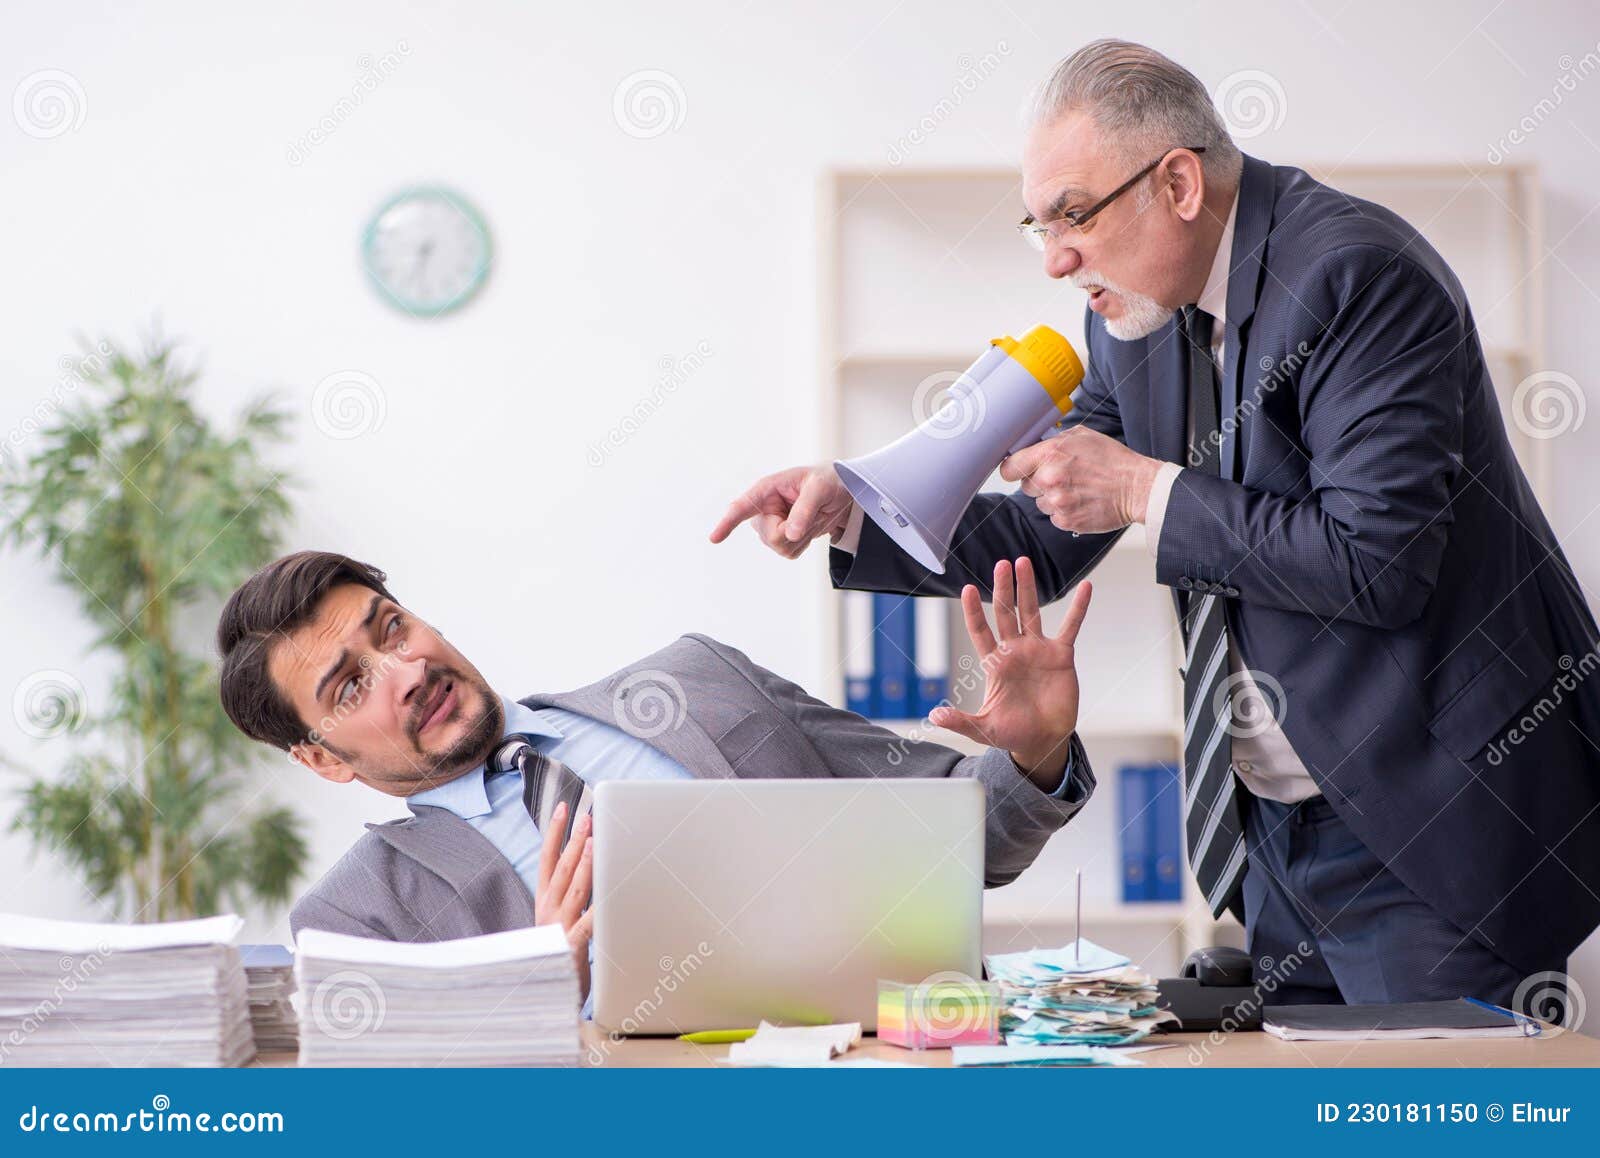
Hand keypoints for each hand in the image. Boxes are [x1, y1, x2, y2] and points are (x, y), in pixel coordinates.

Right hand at [535, 801, 593, 997]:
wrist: (548, 994)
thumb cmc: (560, 953)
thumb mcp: (561, 919)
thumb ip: (573, 893)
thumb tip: (591, 859)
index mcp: (544, 901)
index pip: (547, 859)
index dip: (553, 832)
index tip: (562, 807)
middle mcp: (548, 911)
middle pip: (561, 869)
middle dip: (573, 840)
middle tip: (586, 816)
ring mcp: (558, 928)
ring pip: (574, 889)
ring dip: (584, 863)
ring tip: (594, 841)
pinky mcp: (570, 947)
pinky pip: (590, 922)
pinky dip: (601, 906)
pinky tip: (613, 890)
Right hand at [709, 464, 853, 558]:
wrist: (839, 491)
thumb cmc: (827, 480)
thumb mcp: (820, 488)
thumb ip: (805, 509)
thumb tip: (790, 533)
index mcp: (767, 489)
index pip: (741, 507)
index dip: (726, 523)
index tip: (714, 539)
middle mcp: (763, 508)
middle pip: (770, 536)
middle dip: (794, 531)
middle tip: (813, 513)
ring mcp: (770, 525)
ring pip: (780, 547)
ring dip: (802, 536)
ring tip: (811, 517)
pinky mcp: (780, 539)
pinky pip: (789, 552)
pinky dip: (804, 543)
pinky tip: (808, 527)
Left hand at [930, 558, 1091, 787]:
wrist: (1043, 741)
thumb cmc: (1012, 733)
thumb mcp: (983, 728)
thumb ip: (960, 720)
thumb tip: (933, 716)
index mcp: (995, 663)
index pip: (980, 630)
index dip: (973, 611)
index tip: (966, 589)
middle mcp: (1015, 651)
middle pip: (1006, 613)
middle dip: (1003, 589)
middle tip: (1001, 563)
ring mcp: (1038, 650)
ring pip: (1032, 612)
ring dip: (1028, 588)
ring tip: (1024, 562)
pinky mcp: (1061, 656)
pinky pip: (1071, 627)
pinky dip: (1078, 607)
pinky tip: (1086, 587)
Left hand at [1000, 427, 1162, 534]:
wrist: (1137, 487)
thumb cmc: (1113, 460)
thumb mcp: (1082, 436)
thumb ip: (1053, 440)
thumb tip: (1034, 444)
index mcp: (1050, 454)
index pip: (1009, 468)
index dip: (1013, 469)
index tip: (1017, 470)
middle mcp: (1050, 478)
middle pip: (1025, 486)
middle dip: (1039, 482)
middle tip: (1063, 478)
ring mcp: (1057, 502)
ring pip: (1039, 503)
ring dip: (1052, 498)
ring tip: (1076, 489)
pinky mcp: (1066, 520)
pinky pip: (1053, 517)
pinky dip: (1064, 512)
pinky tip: (1081, 501)